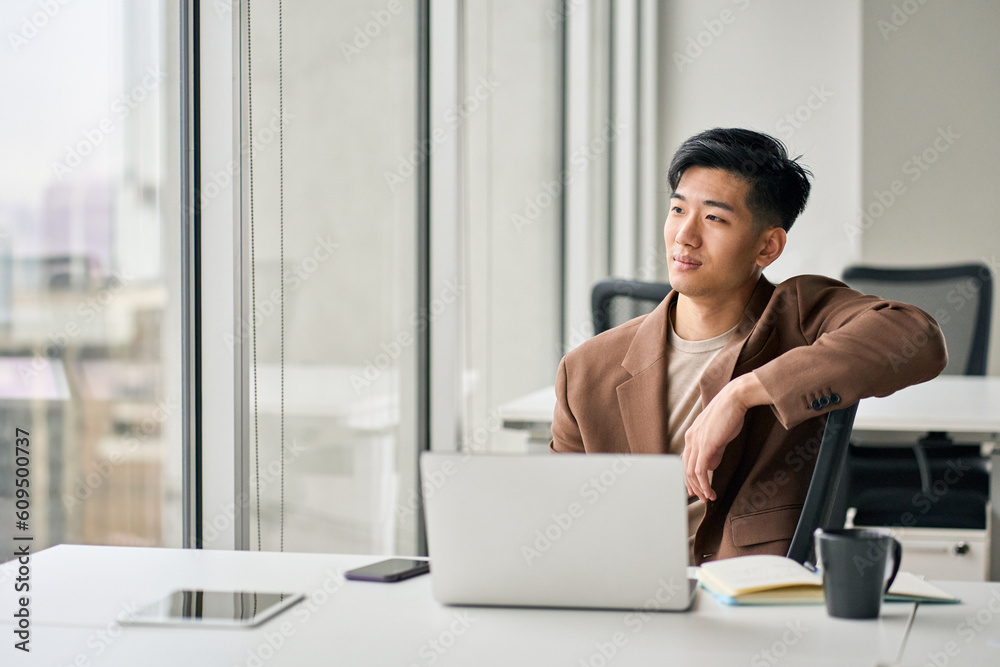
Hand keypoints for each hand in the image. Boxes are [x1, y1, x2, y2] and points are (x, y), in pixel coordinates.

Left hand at [682, 373, 770, 502]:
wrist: (735, 399)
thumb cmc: (730, 414)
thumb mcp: (719, 435)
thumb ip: (714, 450)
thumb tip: (712, 465)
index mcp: (691, 435)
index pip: (686, 461)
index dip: (690, 477)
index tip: (698, 489)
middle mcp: (690, 439)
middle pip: (686, 469)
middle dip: (693, 486)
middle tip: (703, 498)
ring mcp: (696, 442)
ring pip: (691, 472)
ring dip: (700, 488)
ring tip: (709, 497)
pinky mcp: (705, 445)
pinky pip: (700, 470)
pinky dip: (704, 484)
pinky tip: (711, 491)